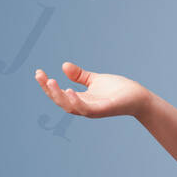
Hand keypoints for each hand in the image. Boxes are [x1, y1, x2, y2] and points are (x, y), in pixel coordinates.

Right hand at [34, 61, 151, 118]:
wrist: (139, 97)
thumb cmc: (118, 90)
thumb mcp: (95, 80)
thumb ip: (80, 75)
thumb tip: (63, 65)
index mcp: (80, 100)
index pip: (59, 94)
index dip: (47, 85)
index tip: (38, 72)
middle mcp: (83, 107)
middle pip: (60, 101)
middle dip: (48, 89)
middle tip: (40, 76)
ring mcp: (92, 110)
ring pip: (69, 106)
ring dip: (58, 95)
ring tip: (50, 81)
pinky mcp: (103, 110)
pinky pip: (86, 109)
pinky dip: (76, 102)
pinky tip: (70, 91)